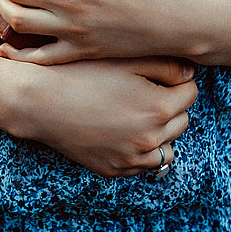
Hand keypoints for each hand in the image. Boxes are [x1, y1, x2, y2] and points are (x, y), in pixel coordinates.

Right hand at [10, 56, 195, 177]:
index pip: (190, 94)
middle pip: (181, 121)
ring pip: (166, 148)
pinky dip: (139, 150)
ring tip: (137, 115)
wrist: (39, 102)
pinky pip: (142, 164)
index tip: (159, 75)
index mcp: (158, 108)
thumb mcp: (126, 61)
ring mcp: (131, 158)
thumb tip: (190, 74)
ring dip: (160, 132)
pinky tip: (121, 132)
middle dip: (170, 106)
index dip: (177, 81)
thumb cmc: (82, 74)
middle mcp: (149, 139)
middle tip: (146, 91)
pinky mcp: (113, 170)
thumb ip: (166, 66)